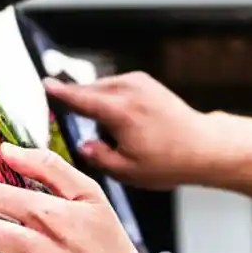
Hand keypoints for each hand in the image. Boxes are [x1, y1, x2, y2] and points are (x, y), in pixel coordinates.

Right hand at [45, 71, 225, 189]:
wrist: (206, 147)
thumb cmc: (170, 161)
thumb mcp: (127, 171)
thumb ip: (97, 157)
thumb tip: (83, 146)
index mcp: (119, 111)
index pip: (79, 98)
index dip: (59, 92)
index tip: (44, 84)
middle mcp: (128, 90)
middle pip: (88, 91)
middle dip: (78, 103)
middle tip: (75, 123)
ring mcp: (138, 82)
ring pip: (101, 88)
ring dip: (96, 102)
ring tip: (108, 130)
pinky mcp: (145, 82)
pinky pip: (115, 87)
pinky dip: (110, 99)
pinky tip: (120, 121)